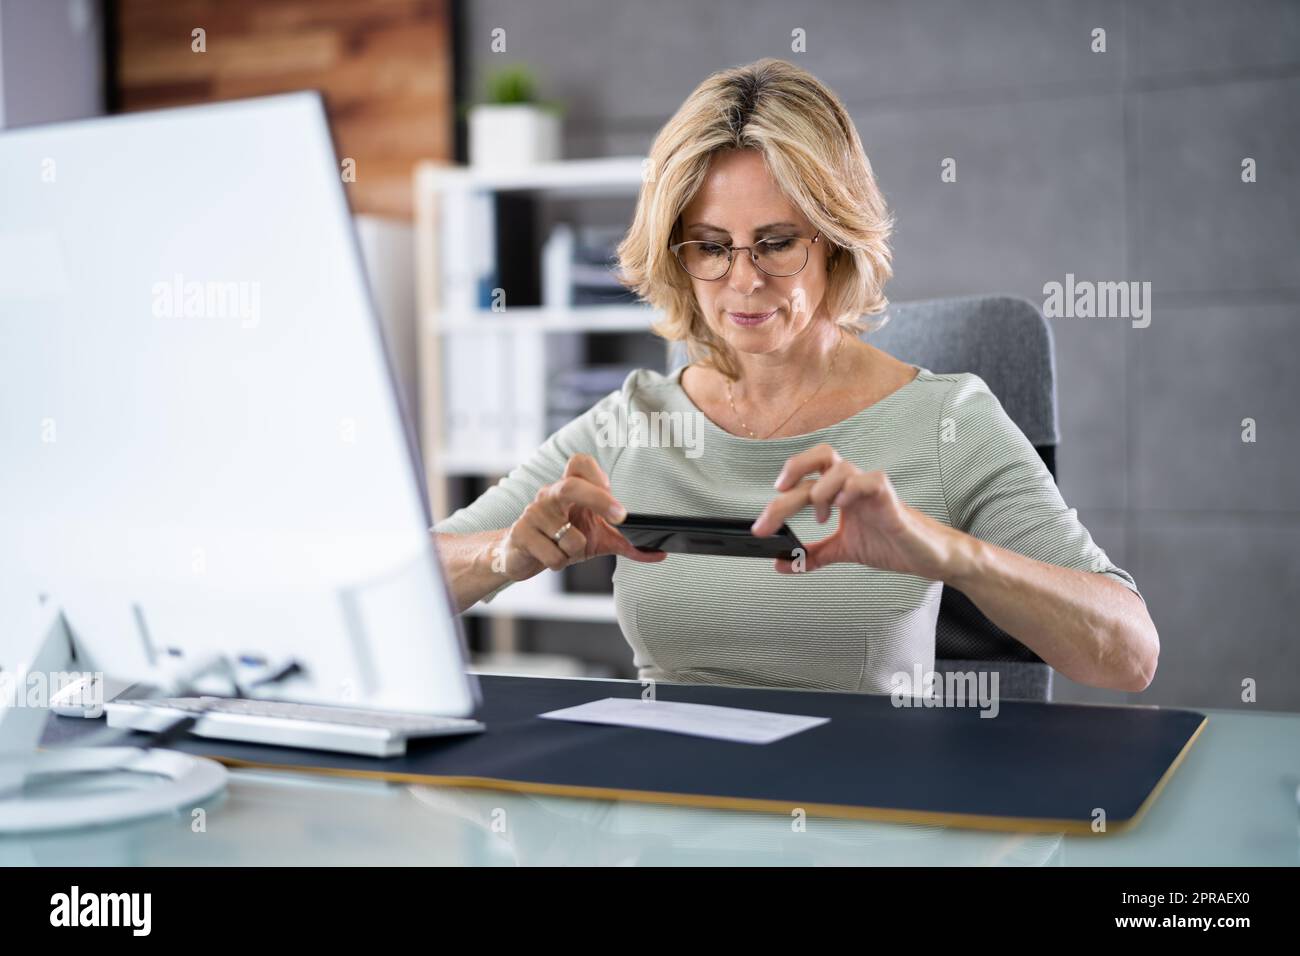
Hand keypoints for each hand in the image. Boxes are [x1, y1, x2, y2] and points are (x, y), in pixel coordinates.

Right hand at [494, 453, 666, 580]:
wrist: (520, 555)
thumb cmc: (561, 540)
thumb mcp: (597, 539)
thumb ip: (627, 543)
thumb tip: (660, 553)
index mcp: (569, 488)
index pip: (580, 462)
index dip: (597, 474)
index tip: (611, 491)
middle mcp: (549, 495)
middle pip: (572, 486)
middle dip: (598, 500)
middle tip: (620, 517)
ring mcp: (533, 513)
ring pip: (570, 537)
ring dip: (575, 551)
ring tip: (565, 549)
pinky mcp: (520, 535)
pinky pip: (554, 556)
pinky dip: (560, 562)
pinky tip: (550, 556)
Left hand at [751, 443, 961, 579]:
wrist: (927, 556)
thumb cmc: (890, 543)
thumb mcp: (843, 550)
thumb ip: (813, 555)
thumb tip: (780, 564)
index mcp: (840, 492)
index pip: (806, 478)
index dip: (781, 493)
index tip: (763, 521)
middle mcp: (853, 485)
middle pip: (819, 460)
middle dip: (791, 479)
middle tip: (772, 507)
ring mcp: (871, 489)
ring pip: (841, 465)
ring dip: (821, 489)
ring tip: (821, 515)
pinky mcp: (890, 500)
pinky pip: (871, 480)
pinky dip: (852, 490)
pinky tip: (842, 508)